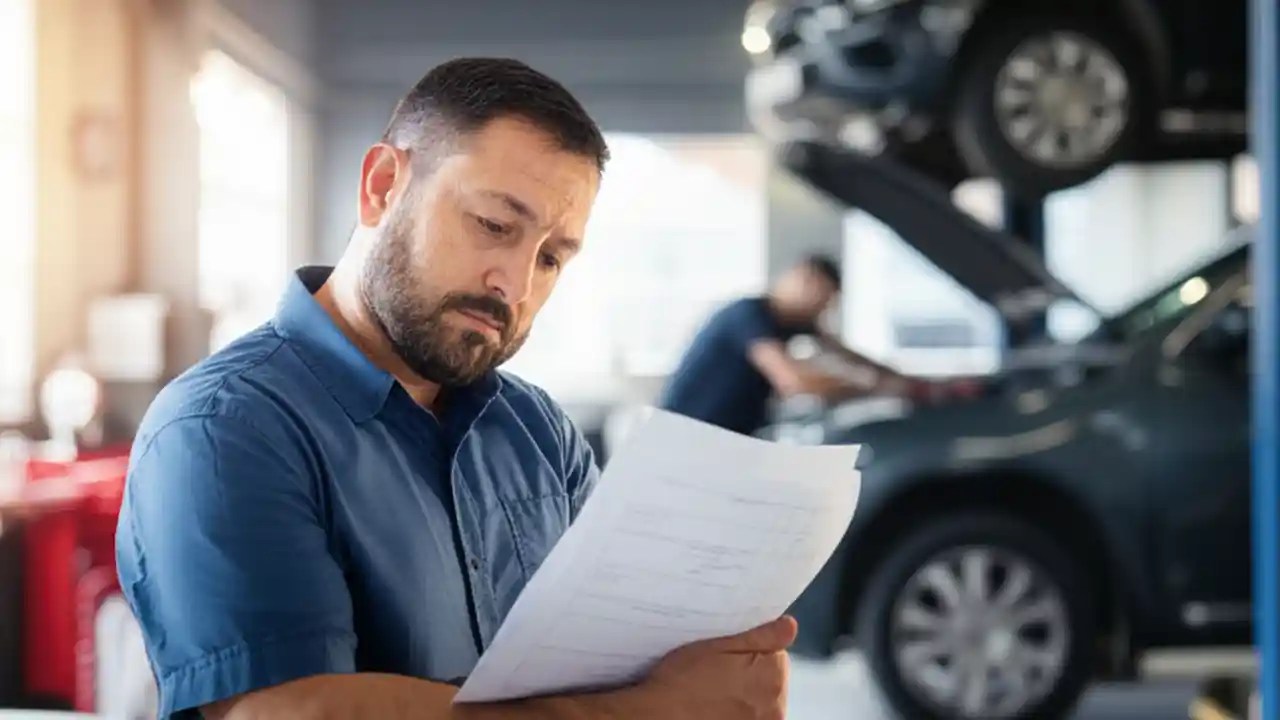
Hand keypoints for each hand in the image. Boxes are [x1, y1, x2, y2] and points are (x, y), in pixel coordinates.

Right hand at [632, 616, 797, 719]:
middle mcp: (777, 704)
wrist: (659, 717)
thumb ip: (760, 636)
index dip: (751, 649)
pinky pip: (751, 717)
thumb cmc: (684, 682)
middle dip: (750, 674)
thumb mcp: (718, 646)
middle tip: (716, 672)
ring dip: (745, 696)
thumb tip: (789, 625)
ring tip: (713, 693)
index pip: (776, 653)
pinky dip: (737, 713)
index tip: (728, 653)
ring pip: (761, 701)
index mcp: (774, 674)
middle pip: (771, 679)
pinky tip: (714, 709)